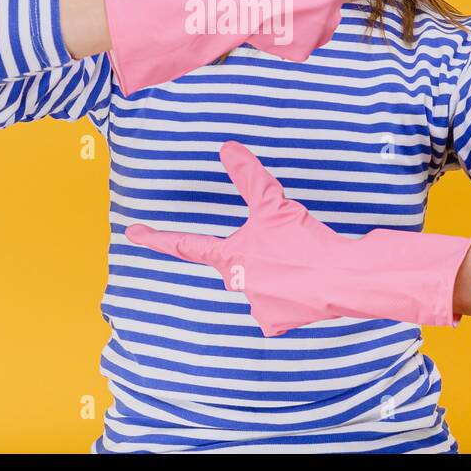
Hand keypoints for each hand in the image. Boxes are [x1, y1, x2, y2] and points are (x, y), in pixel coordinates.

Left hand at [124, 140, 470, 335]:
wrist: (338, 278)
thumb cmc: (303, 240)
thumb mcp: (274, 202)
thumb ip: (248, 176)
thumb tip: (226, 147)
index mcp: (230, 256)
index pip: (186, 245)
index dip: (158, 238)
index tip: (133, 233)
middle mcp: (236, 284)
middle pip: (239, 263)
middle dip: (261, 253)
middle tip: (288, 245)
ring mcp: (255, 306)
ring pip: (260, 284)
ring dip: (278, 273)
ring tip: (302, 263)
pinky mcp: (275, 324)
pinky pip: (278, 307)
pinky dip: (290, 296)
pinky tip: (305, 287)